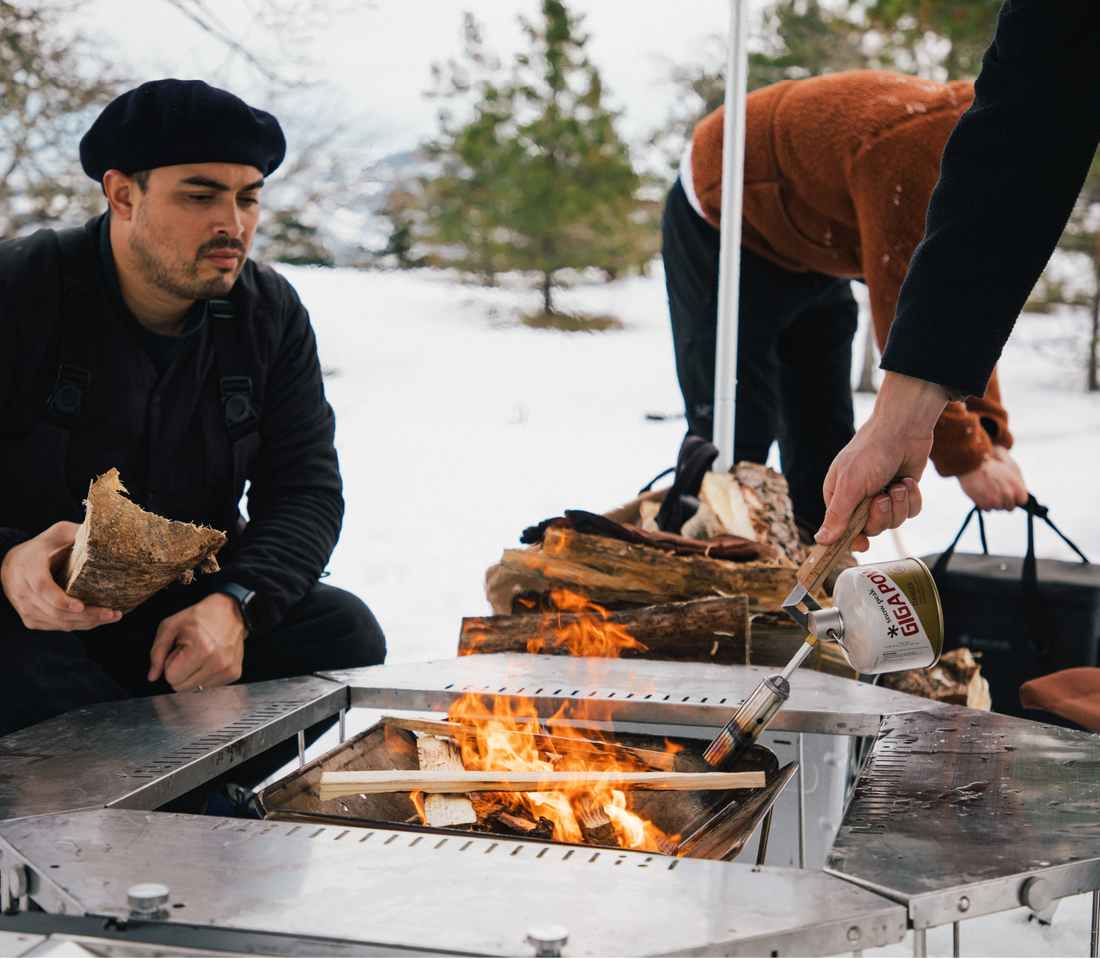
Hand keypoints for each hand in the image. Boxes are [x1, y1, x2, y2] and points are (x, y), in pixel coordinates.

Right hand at [0, 522, 121, 629]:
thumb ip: (77, 533)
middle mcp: (23, 592)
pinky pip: (57, 627)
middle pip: (56, 611)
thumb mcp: (57, 533)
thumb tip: (105, 533)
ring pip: (59, 623)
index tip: (81, 606)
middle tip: (113, 614)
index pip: (42, 588)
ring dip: (88, 623)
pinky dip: (79, 626)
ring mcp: (25, 609)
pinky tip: (97, 620)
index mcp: (28, 568)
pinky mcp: (30, 620)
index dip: (61, 600)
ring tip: (112, 617)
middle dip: (87, 615)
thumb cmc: (40, 548)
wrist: (10, 565)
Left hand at [147, 592, 247, 691]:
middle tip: (189, 653)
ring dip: (193, 674)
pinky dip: (205, 675)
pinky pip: (208, 687)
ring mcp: (228, 670)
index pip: (171, 678)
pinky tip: (210, 659)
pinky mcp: (234, 674)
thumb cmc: (200, 616)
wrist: (230, 612)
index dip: (170, 663)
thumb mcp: (170, 626)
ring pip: (195, 689)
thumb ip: (157, 652)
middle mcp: (218, 663)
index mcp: (201, 650)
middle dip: (181, 671)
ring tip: (200, 655)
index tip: (179, 649)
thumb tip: (152, 677)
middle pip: (182, 687)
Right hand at [818, 372, 950, 551]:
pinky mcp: (902, 494)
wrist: (903, 429)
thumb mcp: (850, 485)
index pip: (841, 530)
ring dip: (898, 504)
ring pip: (892, 522)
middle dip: (880, 515)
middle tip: (882, 497)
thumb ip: (837, 515)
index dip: (852, 539)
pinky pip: (909, 512)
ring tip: (898, 484)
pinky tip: (908, 482)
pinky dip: (912, 499)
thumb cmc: (870, 451)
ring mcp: (882, 497)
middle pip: (870, 529)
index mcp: (839, 497)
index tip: (863, 544)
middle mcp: (859, 500)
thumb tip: (821, 541)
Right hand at [957, 446, 1027, 510]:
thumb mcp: (1007, 472)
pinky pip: (987, 509)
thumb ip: (1015, 485)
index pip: (1023, 500)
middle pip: (1010, 507)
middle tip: (995, 495)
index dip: (1016, 500)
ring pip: (998, 509)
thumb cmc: (988, 467)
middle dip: (1004, 503)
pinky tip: (980, 494)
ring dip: (993, 503)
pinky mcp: (984, 503)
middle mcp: (1007, 493)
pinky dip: (983, 504)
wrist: (970, 464)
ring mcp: (996, 499)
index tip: (1010, 497)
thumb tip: (1018, 497)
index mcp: (1015, 484)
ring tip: (986, 491)